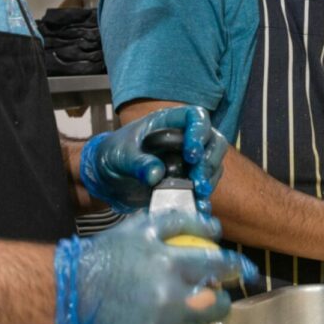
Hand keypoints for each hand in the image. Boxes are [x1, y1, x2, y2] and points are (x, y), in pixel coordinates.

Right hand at [53, 211, 258, 323]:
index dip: (237, 267)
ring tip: (186, 311)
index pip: (220, 265)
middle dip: (222, 300)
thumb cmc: (108, 255)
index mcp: (171, 264)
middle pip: (217, 305)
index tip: (244, 270)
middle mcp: (171, 298)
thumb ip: (182, 222)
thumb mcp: (143, 227)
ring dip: (199, 319)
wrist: (73, 291)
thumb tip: (214, 227)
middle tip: (215, 296)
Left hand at [80, 106, 228, 213]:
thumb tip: (156, 175)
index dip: (199, 132)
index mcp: (169, 122)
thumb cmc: (114, 155)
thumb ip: (138, 162)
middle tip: (198, 180)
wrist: (109, 178)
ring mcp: (190, 160)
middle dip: (209, 161)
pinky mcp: (189, 180)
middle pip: (213, 141)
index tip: (191, 154)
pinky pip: (205, 185)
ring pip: (213, 164)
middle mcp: (185, 138)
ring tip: (198, 193)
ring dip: (209, 179)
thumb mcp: (121, 156)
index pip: (195, 117)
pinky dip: (204, 196)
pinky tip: (199, 206)